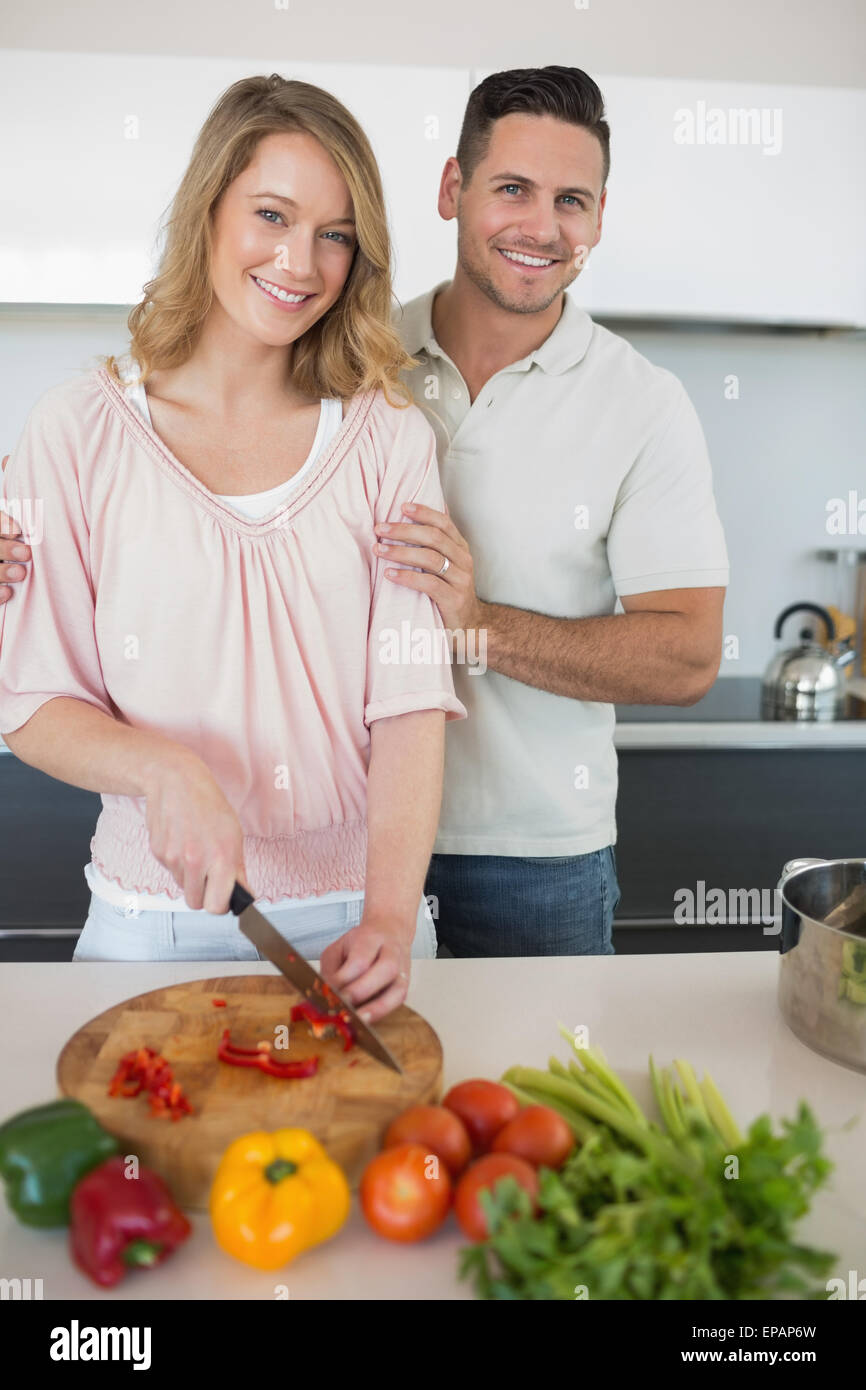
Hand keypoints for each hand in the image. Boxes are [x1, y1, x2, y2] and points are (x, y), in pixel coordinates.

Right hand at [0, 470, 30, 604]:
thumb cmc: (8, 538)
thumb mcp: (9, 513)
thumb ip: (11, 491)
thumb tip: (7, 459)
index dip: (1, 522)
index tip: (18, 529)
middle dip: (3, 547)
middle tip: (26, 553)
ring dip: (0, 571)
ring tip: (22, 574)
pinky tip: (9, 595)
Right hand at [141, 752, 249, 913]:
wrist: (176, 781)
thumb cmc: (208, 804)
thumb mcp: (234, 835)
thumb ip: (237, 870)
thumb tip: (242, 895)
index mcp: (221, 857)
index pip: (216, 907)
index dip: (220, 905)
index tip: (222, 898)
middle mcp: (196, 861)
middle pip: (195, 903)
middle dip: (203, 895)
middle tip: (209, 877)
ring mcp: (174, 858)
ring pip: (183, 887)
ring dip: (190, 877)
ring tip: (196, 850)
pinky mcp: (158, 853)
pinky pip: (170, 871)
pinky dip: (177, 863)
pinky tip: (182, 841)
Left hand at [319, 916, 412, 1023]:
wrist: (389, 932)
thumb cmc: (361, 943)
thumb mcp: (338, 948)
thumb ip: (330, 970)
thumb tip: (325, 994)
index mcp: (371, 938)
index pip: (359, 960)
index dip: (344, 979)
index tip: (329, 992)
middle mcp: (392, 952)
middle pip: (385, 970)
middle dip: (362, 991)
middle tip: (342, 1005)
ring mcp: (402, 970)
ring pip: (398, 989)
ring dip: (377, 1008)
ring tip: (358, 1020)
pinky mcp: (405, 986)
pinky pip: (398, 1001)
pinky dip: (383, 1013)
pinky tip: (367, 1020)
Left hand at [373, 502, 486, 634]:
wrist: (470, 626)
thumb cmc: (450, 592)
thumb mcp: (448, 565)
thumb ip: (436, 545)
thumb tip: (417, 515)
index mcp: (461, 548)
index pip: (444, 523)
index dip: (424, 512)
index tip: (402, 506)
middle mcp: (464, 560)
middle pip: (433, 537)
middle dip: (404, 530)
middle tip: (380, 529)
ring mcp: (461, 580)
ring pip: (430, 558)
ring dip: (400, 552)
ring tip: (379, 550)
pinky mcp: (454, 599)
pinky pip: (428, 584)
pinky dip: (407, 577)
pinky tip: (389, 574)